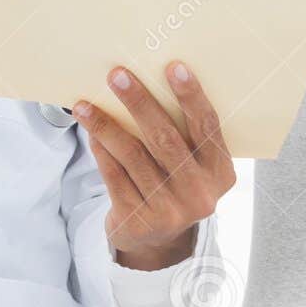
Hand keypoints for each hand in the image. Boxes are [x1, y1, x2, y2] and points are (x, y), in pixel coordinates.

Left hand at [73, 61, 235, 271]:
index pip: (207, 127)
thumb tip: (144, 81)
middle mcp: (200, 193)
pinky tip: (90, 131)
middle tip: (117, 75)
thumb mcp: (191, 164)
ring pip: (133, 156)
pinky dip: (101, 151)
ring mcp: (170, 211)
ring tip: (85, 105)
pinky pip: (115, 176)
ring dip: (106, 125)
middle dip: (139, 103)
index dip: (191, 96)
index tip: (174, 67)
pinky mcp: (140, 221)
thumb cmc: (173, 183)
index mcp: (220, 172)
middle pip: (165, 139)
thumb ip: (182, 134)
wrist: (157, 239)